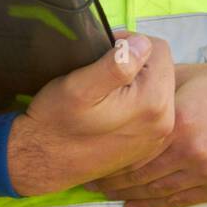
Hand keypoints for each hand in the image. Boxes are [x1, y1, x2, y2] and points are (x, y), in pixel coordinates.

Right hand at [6, 33, 174, 196]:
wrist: (42, 164)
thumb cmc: (56, 122)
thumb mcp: (79, 87)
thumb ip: (116, 64)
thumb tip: (144, 44)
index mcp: (153, 103)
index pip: (158, 49)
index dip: (130, 43)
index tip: (103, 55)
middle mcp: (164, 122)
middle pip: (161, 69)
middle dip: (135, 63)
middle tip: (101, 73)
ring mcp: (157, 137)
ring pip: (156, 88)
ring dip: (135, 82)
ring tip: (103, 92)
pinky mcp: (148, 146)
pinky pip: (150, 109)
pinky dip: (133, 102)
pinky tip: (109, 110)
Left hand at [86, 58, 206, 206]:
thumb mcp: (186, 75)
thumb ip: (153, 84)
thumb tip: (118, 76)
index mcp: (178, 121)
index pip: (132, 146)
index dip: (107, 155)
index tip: (88, 156)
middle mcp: (190, 151)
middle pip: (139, 174)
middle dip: (111, 180)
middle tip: (88, 182)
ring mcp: (205, 173)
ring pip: (156, 191)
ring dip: (127, 195)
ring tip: (105, 194)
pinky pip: (178, 201)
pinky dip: (152, 206)